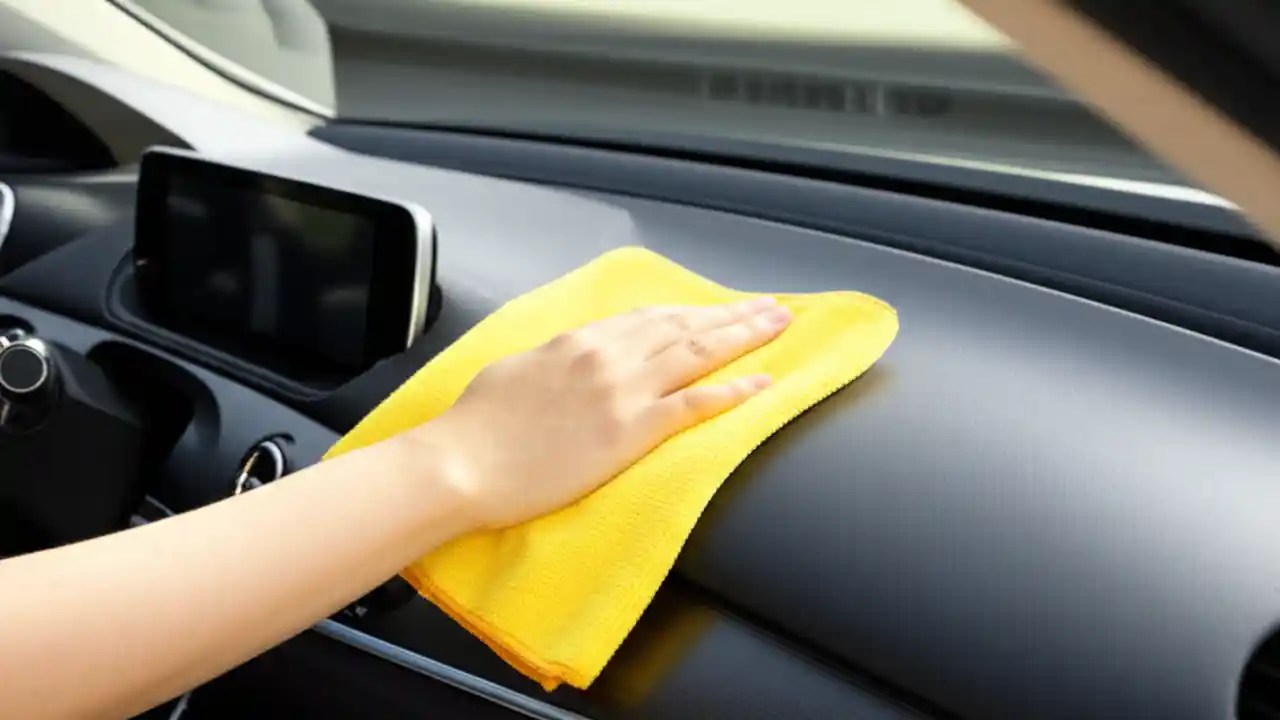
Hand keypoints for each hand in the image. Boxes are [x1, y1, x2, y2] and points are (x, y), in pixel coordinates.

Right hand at [426, 297, 792, 528]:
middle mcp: (607, 356)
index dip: (690, 310)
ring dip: (745, 337)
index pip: (649, 318)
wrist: (461, 463)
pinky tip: (762, 383)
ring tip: (779, 327)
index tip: (717, 306)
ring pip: (699, 353)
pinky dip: (733, 392)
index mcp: (579, 341)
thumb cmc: (476, 426)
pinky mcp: (630, 431)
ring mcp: (622, 391)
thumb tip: (566, 358)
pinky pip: (694, 404)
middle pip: (685, 326)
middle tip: (771, 305)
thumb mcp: (514, 370)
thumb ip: (551, 359)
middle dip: (732, 314)